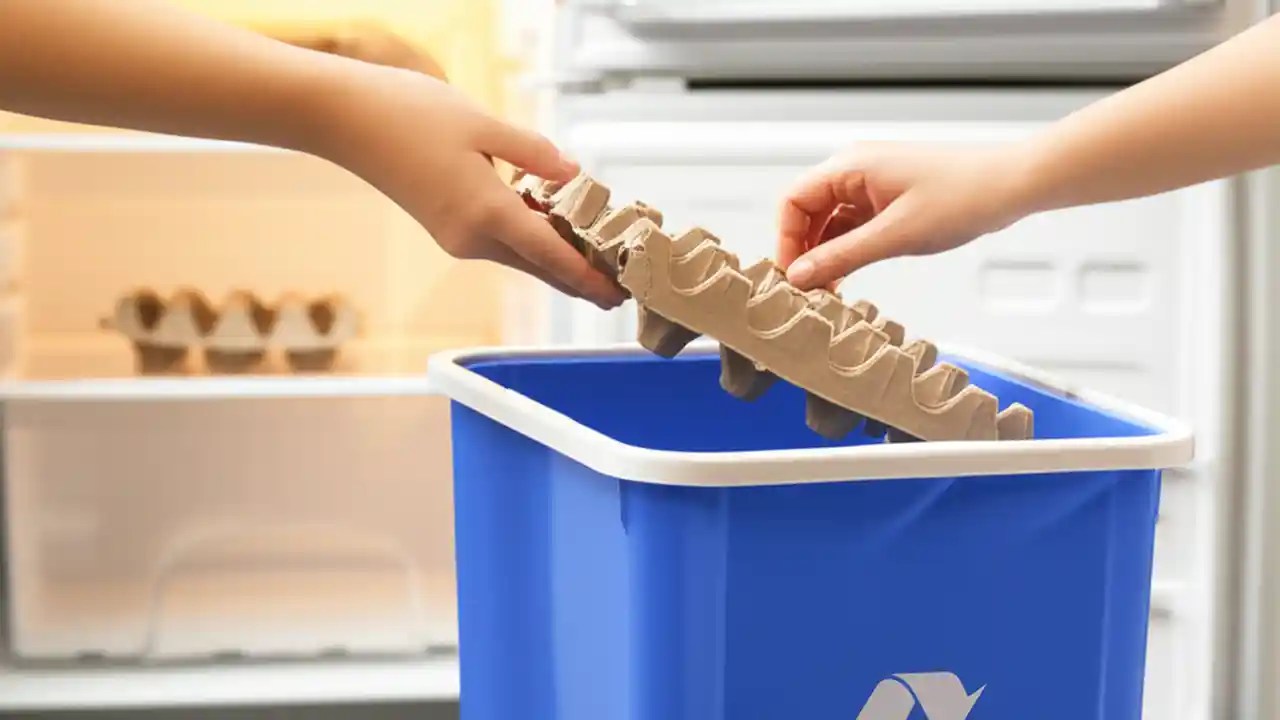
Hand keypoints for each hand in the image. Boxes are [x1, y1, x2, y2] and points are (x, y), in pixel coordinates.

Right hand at [320, 64, 624, 308]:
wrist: (344, 121)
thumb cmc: (407, 115)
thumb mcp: (484, 124)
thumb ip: (534, 154)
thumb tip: (573, 176)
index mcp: (487, 214)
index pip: (552, 257)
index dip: (588, 278)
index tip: (617, 293)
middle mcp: (472, 238)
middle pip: (539, 266)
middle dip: (579, 278)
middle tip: (618, 287)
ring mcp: (456, 238)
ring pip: (520, 255)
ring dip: (556, 258)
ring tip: (596, 254)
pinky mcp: (446, 228)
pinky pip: (499, 241)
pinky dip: (529, 240)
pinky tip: (552, 228)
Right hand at [776, 142, 1034, 289]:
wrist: (1011, 186)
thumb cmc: (962, 198)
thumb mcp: (895, 236)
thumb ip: (842, 256)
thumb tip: (800, 276)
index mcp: (850, 166)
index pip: (793, 201)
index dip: (785, 240)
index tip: (791, 277)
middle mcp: (855, 170)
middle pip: (807, 212)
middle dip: (802, 251)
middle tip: (806, 290)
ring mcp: (871, 184)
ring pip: (829, 222)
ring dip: (824, 254)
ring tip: (826, 290)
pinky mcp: (887, 200)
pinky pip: (852, 225)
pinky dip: (845, 250)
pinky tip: (846, 277)